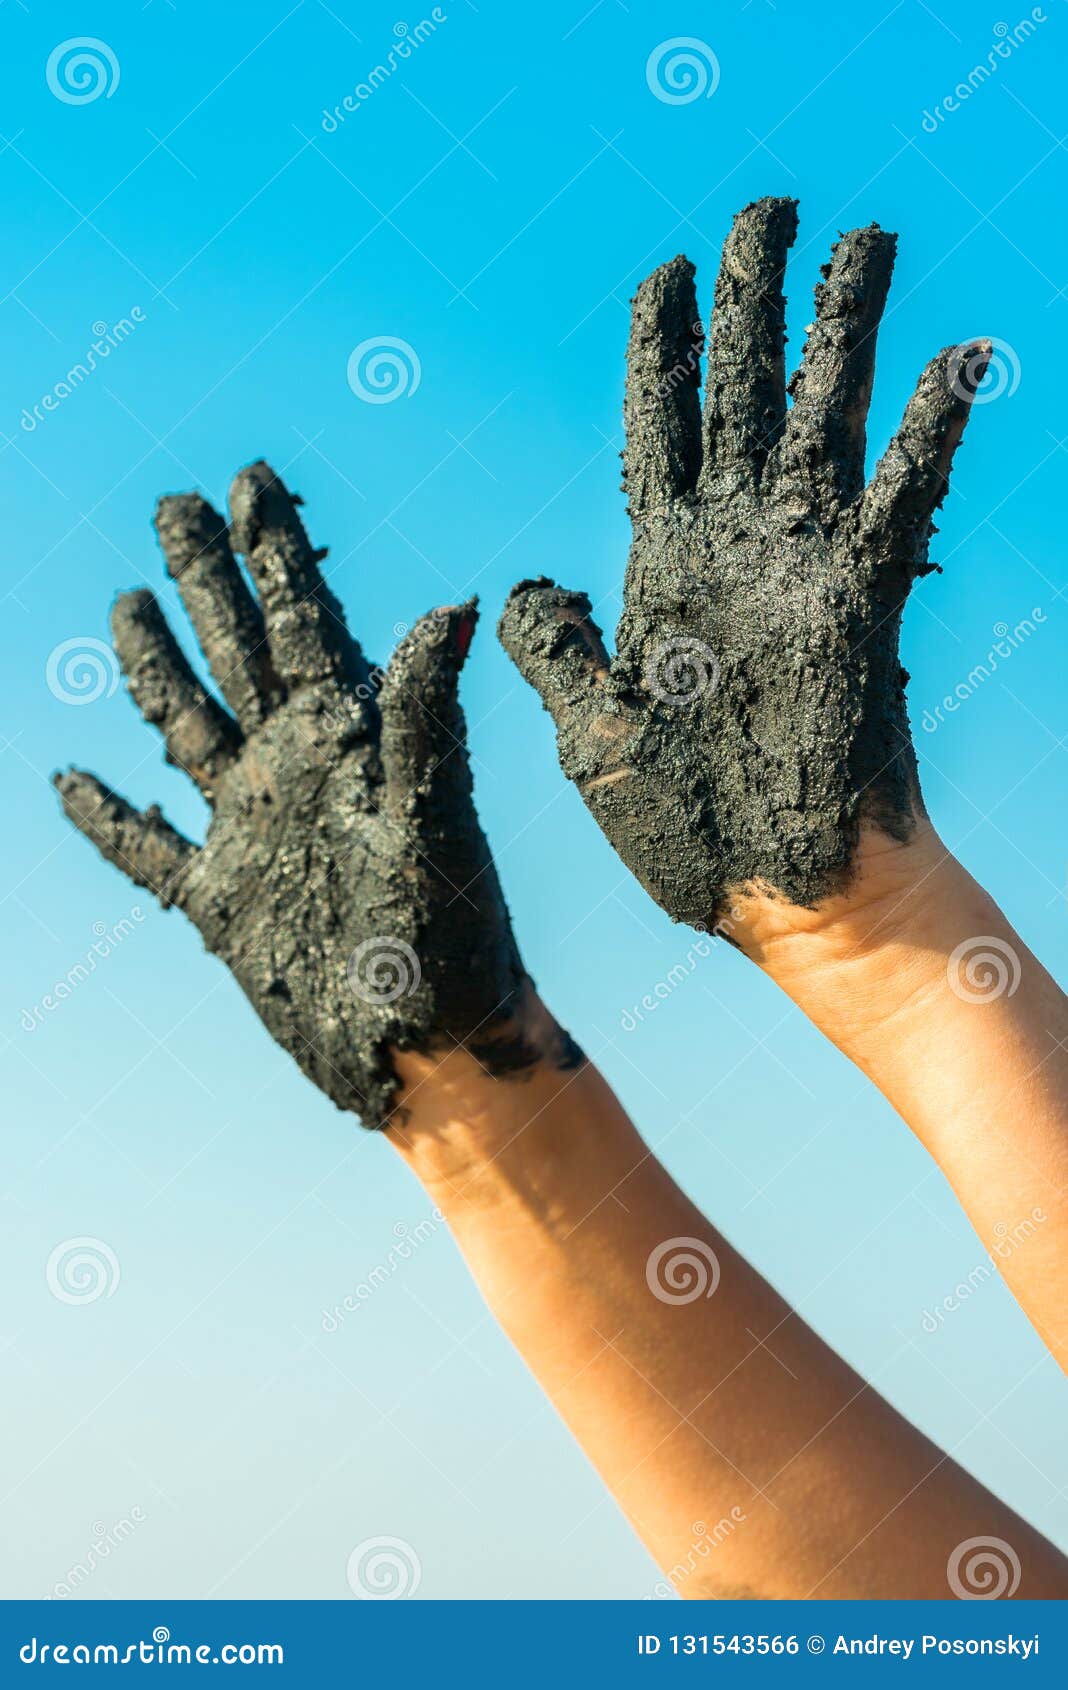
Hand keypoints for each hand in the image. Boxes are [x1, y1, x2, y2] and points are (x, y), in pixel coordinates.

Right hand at [55, 462, 570, 1126]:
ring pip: (187, 729)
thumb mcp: (435, 822)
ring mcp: (252, 833)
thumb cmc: (453, 942)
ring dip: (157, 666)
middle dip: (207, 578)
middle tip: (177, 502)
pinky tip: (73, 783)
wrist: (431, 1049)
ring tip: (127, 601)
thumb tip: (449, 608)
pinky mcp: (222, 903)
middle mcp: (293, 772)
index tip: (250, 477)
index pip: (300, 623)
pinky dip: (107, 820)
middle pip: (236, 653)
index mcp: (345, 741)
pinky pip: (148, 852)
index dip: (272, 552)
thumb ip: (427, 721)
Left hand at [500, 197, 987, 937]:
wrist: (784, 901)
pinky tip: (956, 360)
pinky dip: (930, 434)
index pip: (658, 429)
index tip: (665, 270)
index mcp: (662, 571)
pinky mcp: (865, 607)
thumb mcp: (592, 739)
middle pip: (746, 394)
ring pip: (826, 421)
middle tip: (767, 208)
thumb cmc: (686, 835)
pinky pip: (904, 504)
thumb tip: (516, 585)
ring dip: (845, 331)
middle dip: (754, 302)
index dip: (662, 348)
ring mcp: (804, 573)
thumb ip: (556, 653)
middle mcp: (736, 551)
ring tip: (864, 241)